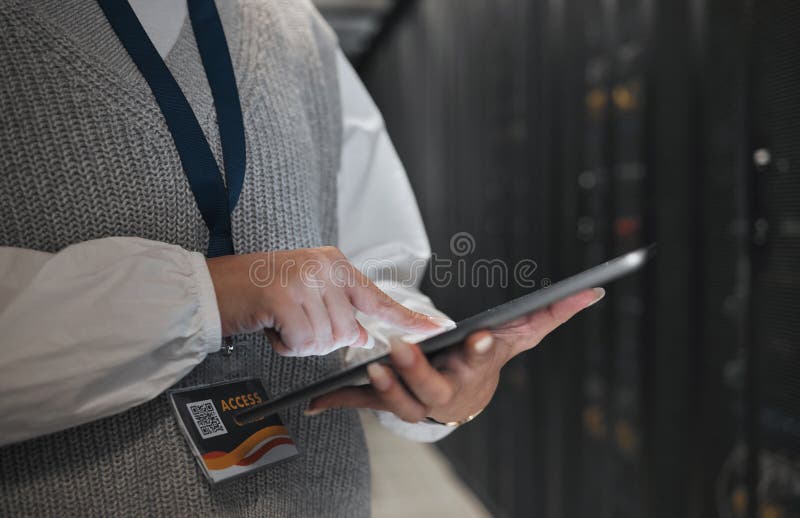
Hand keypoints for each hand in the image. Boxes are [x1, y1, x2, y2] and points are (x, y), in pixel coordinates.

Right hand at [206, 246, 452, 355]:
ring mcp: (305, 280)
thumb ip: (336, 310)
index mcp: (334, 264)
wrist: (210, 285)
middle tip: (291, 323)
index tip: (439, 328)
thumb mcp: (304, 292)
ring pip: (326, 340)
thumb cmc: (256, 291)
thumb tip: (361, 336)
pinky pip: (302, 343)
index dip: (409, 319)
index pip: (378, 297)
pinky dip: (285, 345)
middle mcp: (324, 268)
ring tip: (278, 321)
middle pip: (347, 330)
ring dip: (301, 343)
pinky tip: (270, 326)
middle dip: (320, 339)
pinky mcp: (284, 297)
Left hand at [305, 288, 604, 421]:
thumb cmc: (483, 360)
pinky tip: (314, 405)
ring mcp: (415, 402)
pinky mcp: (386, 401)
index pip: (484, 359)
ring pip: (398, 402)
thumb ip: (555, 315)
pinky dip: (339, 404)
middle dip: (419, 371)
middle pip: (433, 387)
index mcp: (476, 371)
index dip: (484, 350)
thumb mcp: (519, 337)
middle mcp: (447, 393)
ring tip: (369, 367)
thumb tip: (597, 291)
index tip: (482, 335)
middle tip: (401, 348)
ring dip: (383, 389)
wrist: (460, 397)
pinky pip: (362, 403)